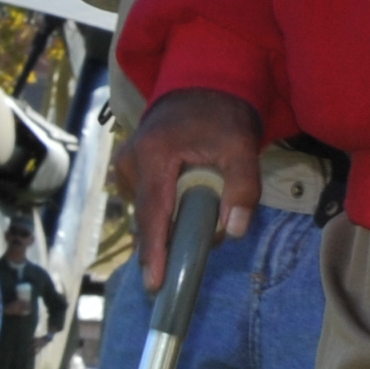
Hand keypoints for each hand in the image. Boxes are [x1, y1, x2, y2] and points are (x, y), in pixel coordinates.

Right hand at [116, 88, 258, 285]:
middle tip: (183, 270)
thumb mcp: (242, 146)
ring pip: (148, 211)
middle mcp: (131, 161)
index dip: (154, 251)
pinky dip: (166, 212)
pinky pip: (148, 200)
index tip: (154, 283)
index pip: (154, 212)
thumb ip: (243, 188)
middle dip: (166, 245)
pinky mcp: (131, 167)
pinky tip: (187, 213)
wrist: (204, 85)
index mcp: (154, 154)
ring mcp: (126, 164)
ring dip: (171, 225)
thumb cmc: (223, 114)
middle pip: (148, 217)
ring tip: (200, 226)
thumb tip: (233, 232)